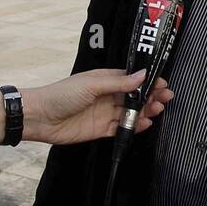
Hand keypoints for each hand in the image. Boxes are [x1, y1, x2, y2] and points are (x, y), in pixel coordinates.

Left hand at [25, 69, 172, 144]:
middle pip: (134, 97)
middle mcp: (107, 96)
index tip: (163, 84)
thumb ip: (119, 83)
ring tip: (157, 110)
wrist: (40, 117)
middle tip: (165, 98)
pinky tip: (144, 124)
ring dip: (144, 112)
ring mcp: (104, 113)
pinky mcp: (101, 130)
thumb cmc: (62, 94)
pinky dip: (134, 127)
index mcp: (105, 80)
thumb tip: (142, 75)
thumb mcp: (92, 84)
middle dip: (150, 97)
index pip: (132, 79)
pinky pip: (121, 129)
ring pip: (130, 113)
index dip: (148, 82)